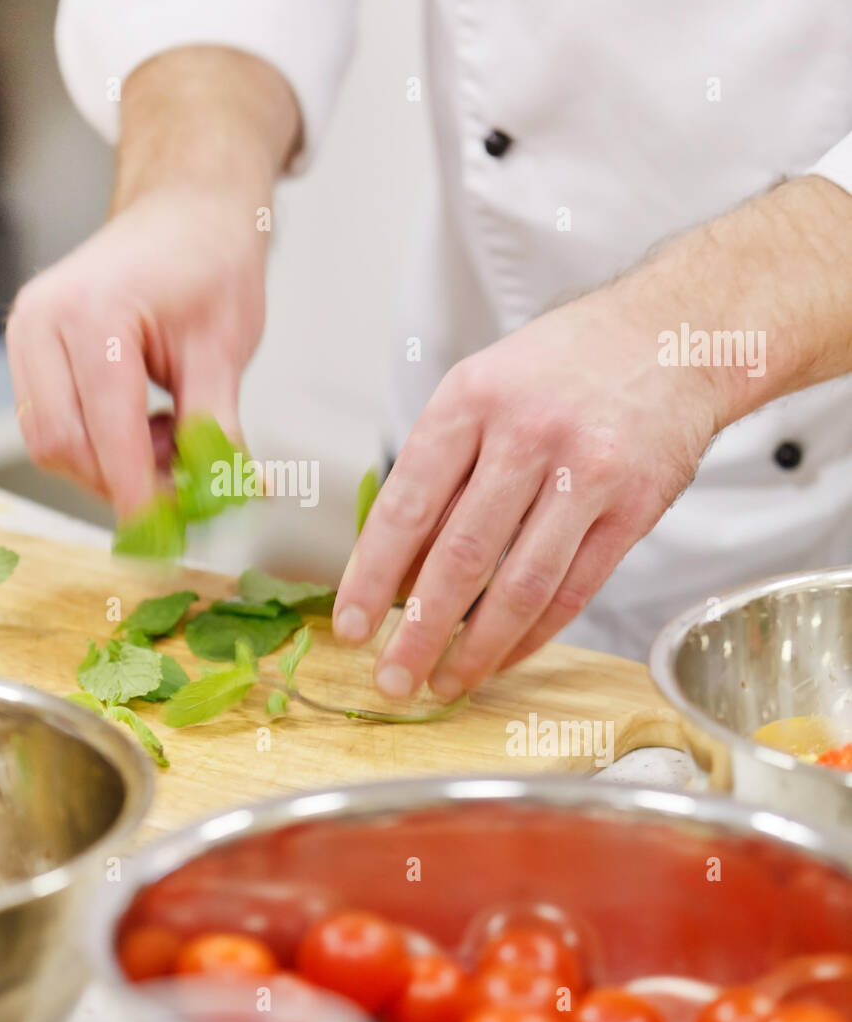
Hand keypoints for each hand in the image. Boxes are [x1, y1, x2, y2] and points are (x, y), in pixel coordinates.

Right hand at [6, 185, 267, 517]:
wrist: (186, 214)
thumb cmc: (208, 262)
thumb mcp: (225, 347)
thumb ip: (215, 428)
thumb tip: (221, 495)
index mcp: (92, 312)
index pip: (107, 432)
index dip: (139, 495)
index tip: (165, 540)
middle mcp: (41, 321)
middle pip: (62, 446)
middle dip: (123, 482)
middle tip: (187, 486)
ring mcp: (26, 333)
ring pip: (51, 442)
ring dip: (112, 464)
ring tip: (171, 433)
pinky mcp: (28, 350)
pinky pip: (50, 423)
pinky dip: (99, 444)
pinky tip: (146, 421)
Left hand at [333, 290, 720, 698]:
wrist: (671, 339)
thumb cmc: (559, 369)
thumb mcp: (480, 389)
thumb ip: (438, 471)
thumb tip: (395, 570)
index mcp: (471, 401)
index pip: (406, 505)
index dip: (372, 576)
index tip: (350, 626)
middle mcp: (527, 435)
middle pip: (461, 557)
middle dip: (417, 631)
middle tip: (391, 680)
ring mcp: (587, 473)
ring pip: (521, 585)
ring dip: (476, 648)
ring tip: (444, 682)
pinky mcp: (635, 509)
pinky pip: (574, 589)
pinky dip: (532, 635)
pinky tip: (501, 657)